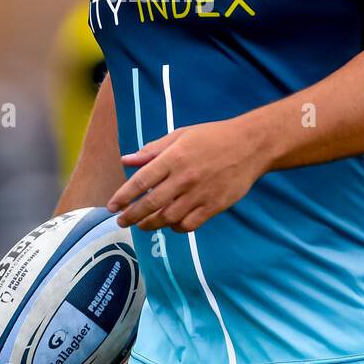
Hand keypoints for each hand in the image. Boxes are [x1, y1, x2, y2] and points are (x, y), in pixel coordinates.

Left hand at [107, 119, 265, 232]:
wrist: (251, 145)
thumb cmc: (213, 137)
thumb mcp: (181, 135)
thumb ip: (152, 150)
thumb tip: (126, 160)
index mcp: (174, 158)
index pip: (141, 181)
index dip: (123, 196)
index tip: (112, 206)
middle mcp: (184, 178)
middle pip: (150, 204)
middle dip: (132, 216)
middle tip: (121, 221)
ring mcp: (199, 194)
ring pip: (168, 218)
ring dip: (151, 224)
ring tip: (143, 224)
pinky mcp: (214, 206)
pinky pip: (189, 224)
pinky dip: (176, 228)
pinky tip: (171, 224)